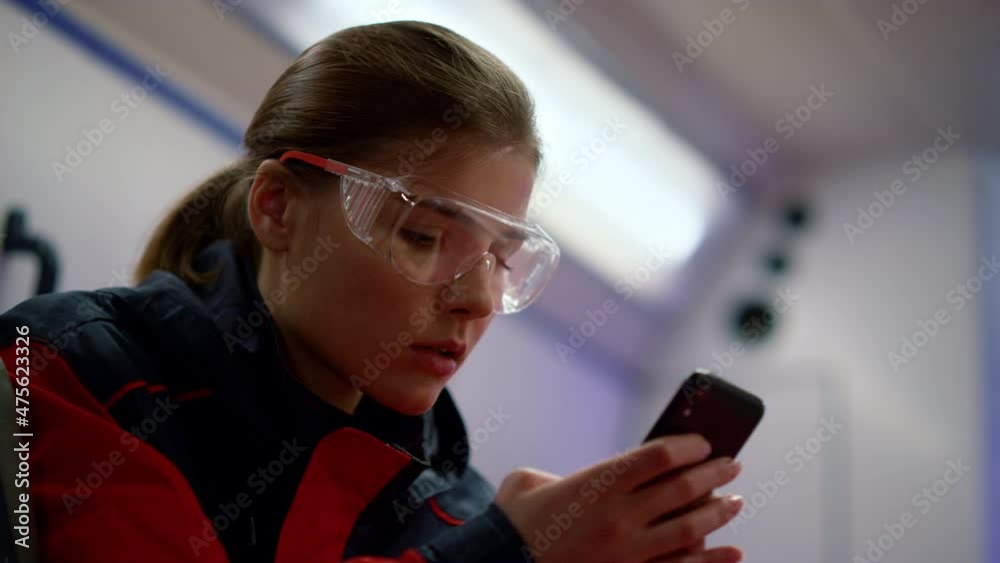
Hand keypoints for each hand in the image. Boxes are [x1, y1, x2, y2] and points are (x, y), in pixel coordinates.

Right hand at [494, 434, 743, 562]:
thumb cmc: (513, 524)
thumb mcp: (528, 482)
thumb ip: (558, 472)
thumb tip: (582, 479)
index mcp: (596, 483)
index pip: (658, 456)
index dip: (688, 445)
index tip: (704, 443)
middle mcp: (618, 515)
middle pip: (682, 489)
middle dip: (715, 474)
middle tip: (733, 466)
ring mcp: (628, 551)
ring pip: (689, 528)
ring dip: (718, 513)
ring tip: (736, 503)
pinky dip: (712, 560)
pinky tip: (733, 552)